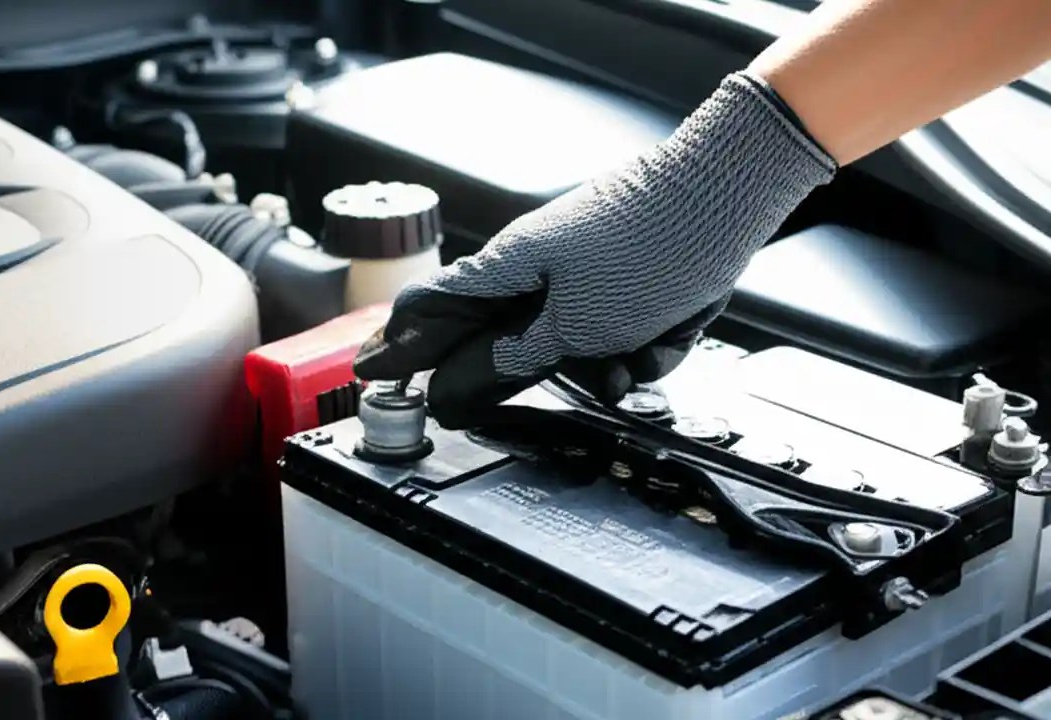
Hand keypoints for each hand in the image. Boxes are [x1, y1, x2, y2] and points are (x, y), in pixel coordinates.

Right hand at [353, 72, 834, 428]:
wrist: (725, 195)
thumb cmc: (648, 244)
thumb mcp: (575, 324)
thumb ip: (514, 358)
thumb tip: (459, 385)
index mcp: (506, 270)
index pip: (430, 310)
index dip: (400, 347)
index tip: (375, 373)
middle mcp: (536, 272)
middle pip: (500, 338)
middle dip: (524, 372)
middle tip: (505, 393)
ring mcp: (581, 278)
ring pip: (572, 348)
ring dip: (607, 365)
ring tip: (637, 354)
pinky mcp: (624, 287)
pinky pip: (619, 338)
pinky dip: (645, 345)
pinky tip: (668, 333)